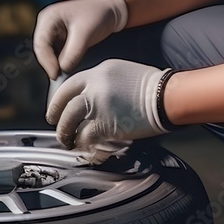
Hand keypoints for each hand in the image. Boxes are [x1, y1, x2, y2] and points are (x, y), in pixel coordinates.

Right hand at [33, 0, 127, 78]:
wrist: (109, 10)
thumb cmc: (98, 14)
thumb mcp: (86, 33)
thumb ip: (73, 52)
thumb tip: (62, 69)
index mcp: (48, 17)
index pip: (40, 43)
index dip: (47, 61)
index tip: (56, 74)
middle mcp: (46, 23)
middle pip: (41, 49)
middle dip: (50, 63)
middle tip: (60, 77)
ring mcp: (52, 31)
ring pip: (47, 53)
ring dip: (55, 63)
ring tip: (65, 73)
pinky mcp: (59, 38)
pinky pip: (55, 53)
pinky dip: (60, 61)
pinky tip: (69, 67)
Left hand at [45, 59, 170, 151]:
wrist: (166, 96)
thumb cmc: (152, 87)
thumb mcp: (122, 73)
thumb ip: (103, 83)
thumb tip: (90, 98)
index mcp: (98, 72)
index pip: (68, 86)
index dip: (58, 101)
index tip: (56, 111)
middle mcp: (94, 86)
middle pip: (65, 104)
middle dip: (58, 119)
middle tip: (60, 129)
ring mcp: (98, 105)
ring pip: (70, 121)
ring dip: (67, 135)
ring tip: (70, 142)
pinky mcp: (105, 123)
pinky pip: (85, 137)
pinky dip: (84, 147)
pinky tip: (88, 151)